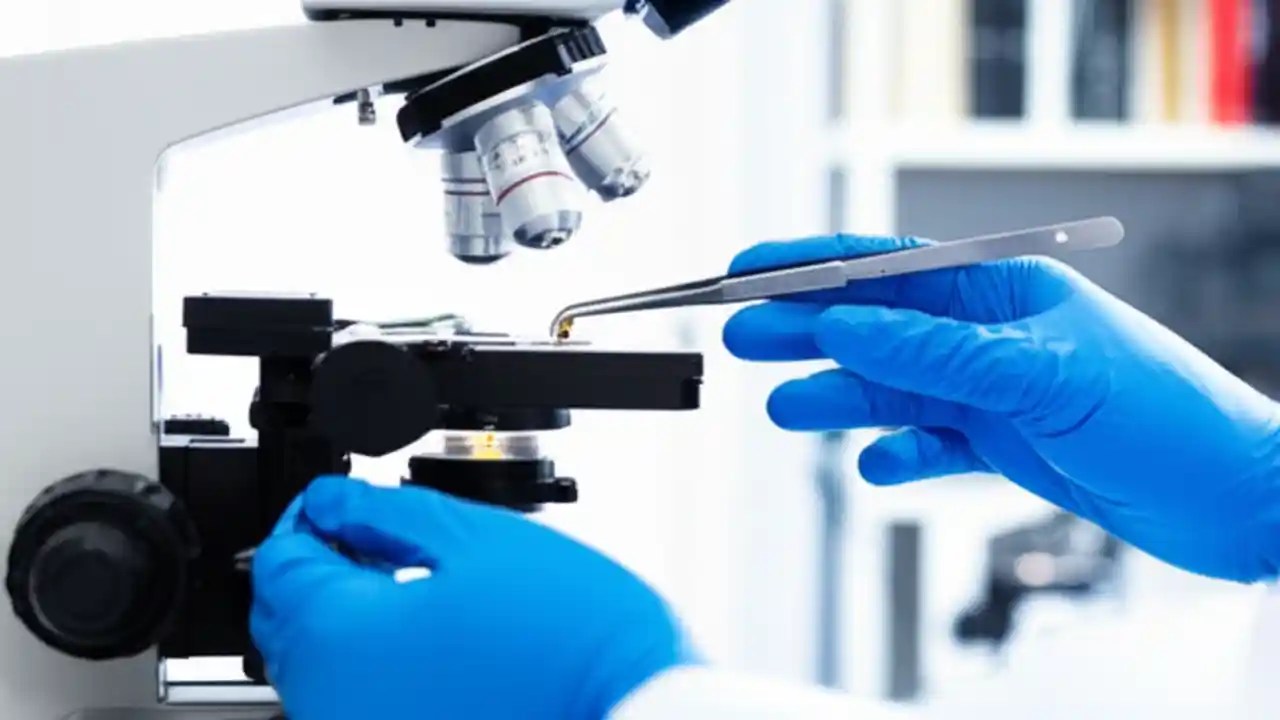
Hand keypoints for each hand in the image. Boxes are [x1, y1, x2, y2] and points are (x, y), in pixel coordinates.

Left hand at [251, 476, 694, 719]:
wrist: (632, 712)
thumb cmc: (570, 636)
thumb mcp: (473, 539)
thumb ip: (381, 510)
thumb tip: (329, 500)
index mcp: (340, 639)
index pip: (276, 563)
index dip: (308, 516)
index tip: (338, 501)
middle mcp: (332, 705)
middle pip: (285, 621)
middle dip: (318, 567)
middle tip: (374, 536)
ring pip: (317, 669)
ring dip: (344, 619)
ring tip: (408, 582)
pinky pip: (356, 706)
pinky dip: (371, 668)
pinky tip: (425, 639)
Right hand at [724, 234, 1279, 582]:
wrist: (1232, 504)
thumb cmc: (1167, 414)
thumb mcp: (1041, 374)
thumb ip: (935, 356)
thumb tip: (844, 329)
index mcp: (1001, 289)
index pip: (888, 267)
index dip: (811, 267)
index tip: (748, 272)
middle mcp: (988, 335)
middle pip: (874, 327)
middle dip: (805, 332)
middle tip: (743, 339)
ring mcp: (991, 392)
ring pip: (890, 390)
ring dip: (837, 399)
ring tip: (785, 409)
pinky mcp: (1001, 447)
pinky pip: (927, 446)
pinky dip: (898, 456)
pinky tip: (878, 466)